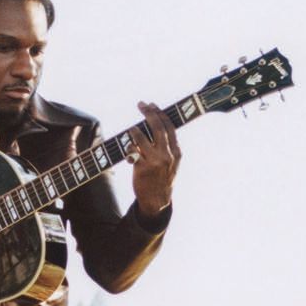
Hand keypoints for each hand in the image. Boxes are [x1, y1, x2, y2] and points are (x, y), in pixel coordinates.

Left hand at [130, 101, 179, 219]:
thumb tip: (157, 125)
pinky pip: (132, 151)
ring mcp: (154, 161)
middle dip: (148, 113)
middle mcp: (167, 155)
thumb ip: (168, 147)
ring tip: (132, 128)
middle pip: (157, 128)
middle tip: (141, 104)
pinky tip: (129, 148)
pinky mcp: (141, 168)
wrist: (157, 200)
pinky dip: (129, 147)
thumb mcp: (173, 163)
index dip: (160, 113)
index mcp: (176, 152)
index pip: (169, 127)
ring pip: (142, 138)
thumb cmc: (163, 178)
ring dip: (135, 130)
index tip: (152, 105)